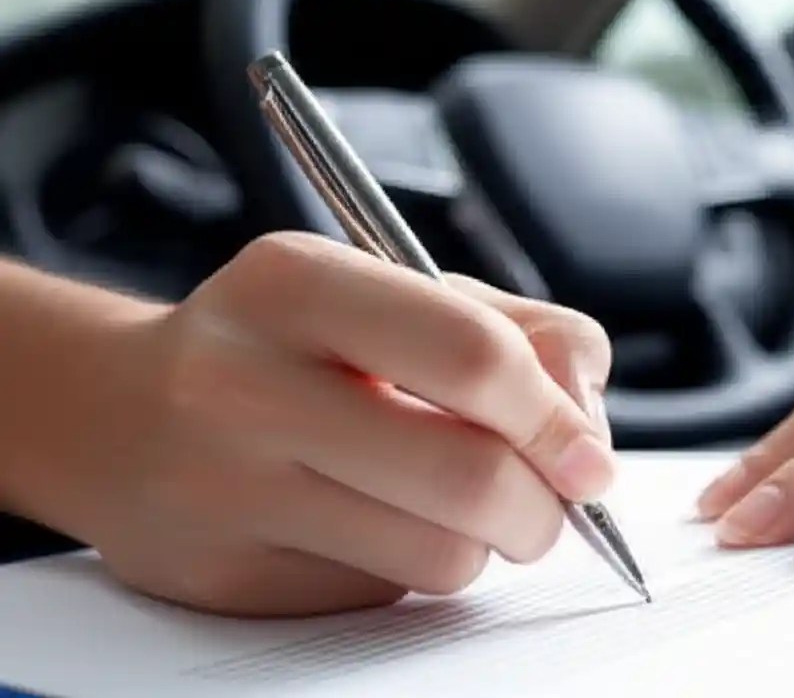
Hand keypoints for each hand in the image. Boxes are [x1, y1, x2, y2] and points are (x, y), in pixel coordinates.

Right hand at [34, 232, 613, 616]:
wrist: (120, 413)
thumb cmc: (289, 343)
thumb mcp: (397, 290)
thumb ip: (520, 333)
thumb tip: (588, 433)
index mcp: (297, 283)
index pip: (475, 356)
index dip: (558, 419)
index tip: (589, 459)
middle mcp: (243, 382)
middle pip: (469, 477)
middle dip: (545, 508)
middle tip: (550, 503)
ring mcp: (225, 489)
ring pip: (440, 556)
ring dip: (484, 542)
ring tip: (451, 502)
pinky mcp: (225, 578)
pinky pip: (384, 594)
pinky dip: (411, 566)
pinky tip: (368, 523)